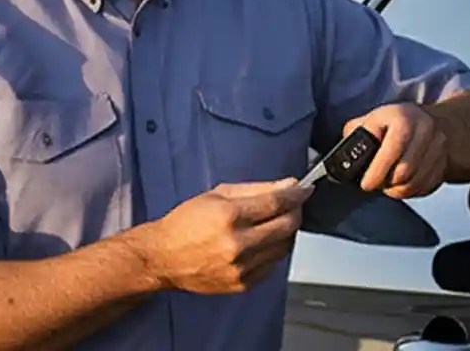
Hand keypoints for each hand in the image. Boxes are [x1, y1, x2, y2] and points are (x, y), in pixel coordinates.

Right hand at [137, 178, 312, 293]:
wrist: (163, 257)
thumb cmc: (185, 223)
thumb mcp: (216, 195)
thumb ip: (255, 190)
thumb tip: (287, 186)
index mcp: (229, 216)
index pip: (277, 202)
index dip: (297, 194)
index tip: (305, 189)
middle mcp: (238, 243)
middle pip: (286, 225)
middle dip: (296, 211)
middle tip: (294, 204)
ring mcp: (242, 267)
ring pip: (284, 246)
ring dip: (286, 231)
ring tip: (276, 222)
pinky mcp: (243, 284)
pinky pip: (272, 265)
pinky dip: (273, 250)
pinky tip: (262, 242)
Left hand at [344, 103, 446, 198]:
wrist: (430, 123)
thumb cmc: (393, 123)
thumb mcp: (372, 119)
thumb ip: (356, 134)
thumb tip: (343, 154)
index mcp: (403, 117)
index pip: (391, 151)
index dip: (376, 172)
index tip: (366, 183)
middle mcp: (425, 131)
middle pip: (404, 172)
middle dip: (385, 183)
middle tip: (375, 182)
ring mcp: (438, 149)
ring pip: (413, 184)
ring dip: (396, 190)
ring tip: (387, 183)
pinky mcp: (443, 165)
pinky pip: (424, 188)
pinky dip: (409, 191)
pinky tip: (401, 184)